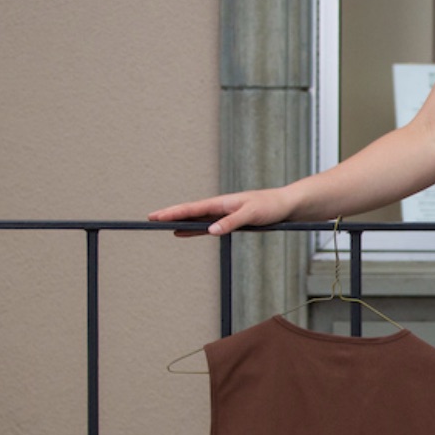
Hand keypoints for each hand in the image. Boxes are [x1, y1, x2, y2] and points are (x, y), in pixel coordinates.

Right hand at [148, 187, 295, 236]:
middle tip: (150, 219)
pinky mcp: (229, 221)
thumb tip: (210, 231)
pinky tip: (182, 232)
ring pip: (196, 219)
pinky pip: (206, 226)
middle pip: (189, 212)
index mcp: (221, 202)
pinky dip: (193, 229)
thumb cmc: (270, 206)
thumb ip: (231, 222)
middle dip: (170, 215)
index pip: (192, 208)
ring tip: (161, 226)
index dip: (173, 212)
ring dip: (179, 222)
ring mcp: (223, 214)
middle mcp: (219, 207)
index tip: (156, 216)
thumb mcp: (251, 214)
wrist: (285, 205)